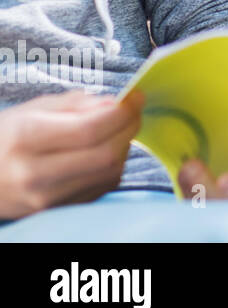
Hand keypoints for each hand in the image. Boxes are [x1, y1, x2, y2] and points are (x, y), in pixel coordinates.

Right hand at [0, 89, 142, 219]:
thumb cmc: (7, 137)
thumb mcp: (33, 109)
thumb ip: (76, 103)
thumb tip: (116, 104)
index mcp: (26, 139)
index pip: (89, 130)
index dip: (122, 113)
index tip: (135, 98)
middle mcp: (35, 174)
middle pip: (105, 155)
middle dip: (129, 129)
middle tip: (133, 112)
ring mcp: (46, 198)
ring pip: (109, 173)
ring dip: (124, 147)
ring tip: (117, 130)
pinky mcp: (57, 210)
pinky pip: (102, 187)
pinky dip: (113, 166)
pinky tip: (105, 151)